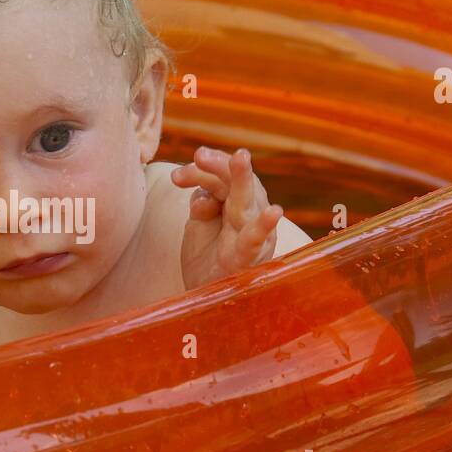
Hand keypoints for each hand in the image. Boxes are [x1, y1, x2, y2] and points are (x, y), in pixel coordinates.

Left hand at [172, 146, 284, 286]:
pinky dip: (264, 225)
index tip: (177, 176)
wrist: (206, 296)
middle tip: (199, 154)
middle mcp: (247, 214)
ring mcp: (251, 234)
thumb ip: (203, 203)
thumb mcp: (201, 224)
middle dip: (219, 165)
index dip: (202, 170)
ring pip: (248, 202)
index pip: (221, 177)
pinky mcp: (248, 257)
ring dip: (243, 180)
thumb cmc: (209, 256)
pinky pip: (257, 239)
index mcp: (235, 202)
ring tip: (241, 158)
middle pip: (235, 182)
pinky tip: (274, 212)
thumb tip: (203, 196)